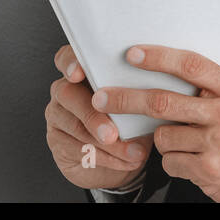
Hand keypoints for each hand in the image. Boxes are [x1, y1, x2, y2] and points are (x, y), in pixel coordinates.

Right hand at [46, 45, 153, 190]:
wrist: (128, 153)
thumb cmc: (139, 116)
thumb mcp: (144, 99)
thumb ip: (143, 88)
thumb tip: (162, 91)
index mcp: (86, 70)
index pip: (67, 57)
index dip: (69, 62)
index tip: (78, 73)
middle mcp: (66, 89)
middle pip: (68, 94)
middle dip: (93, 116)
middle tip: (113, 134)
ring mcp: (59, 116)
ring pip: (75, 127)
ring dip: (105, 143)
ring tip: (132, 153)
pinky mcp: (58, 142)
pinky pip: (77, 150)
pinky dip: (106, 158)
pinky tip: (126, 162)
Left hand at [89, 45, 219, 202]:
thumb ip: (213, 89)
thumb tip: (169, 73)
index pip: (191, 66)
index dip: (158, 58)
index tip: (132, 54)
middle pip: (163, 102)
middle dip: (125, 99)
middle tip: (102, 97)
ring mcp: (216, 143)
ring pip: (163, 136)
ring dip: (164, 140)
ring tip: (188, 142)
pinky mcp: (207, 169)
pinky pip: (170, 161)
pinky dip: (174, 161)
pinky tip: (194, 160)